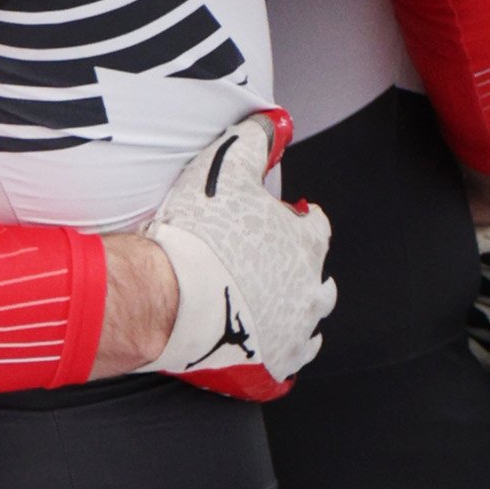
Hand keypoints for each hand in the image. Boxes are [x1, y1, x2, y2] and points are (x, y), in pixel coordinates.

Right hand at [142, 110, 336, 400]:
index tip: (293, 217)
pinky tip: (265, 349)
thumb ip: (254, 141)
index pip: (317, 228)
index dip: (302, 220)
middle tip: (278, 263)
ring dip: (296, 313)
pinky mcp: (271, 366)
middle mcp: (308, 291)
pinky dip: (278, 355)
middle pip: (319, 280)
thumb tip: (276, 122)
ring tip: (277, 305)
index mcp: (304, 244)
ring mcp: (292, 333)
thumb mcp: (224, 168)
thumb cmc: (198, 235)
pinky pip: (286, 366)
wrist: (171, 297)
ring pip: (308, 324)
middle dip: (303, 269)